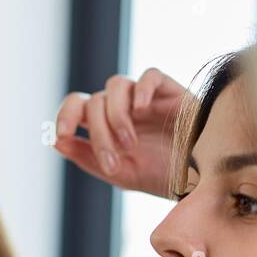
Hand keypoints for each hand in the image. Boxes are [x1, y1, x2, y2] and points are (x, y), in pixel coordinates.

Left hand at [53, 68, 186, 196]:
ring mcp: (145, 98)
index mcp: (106, 124)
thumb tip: (54, 140)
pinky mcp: (170, 92)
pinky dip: (141, 89)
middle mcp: (122, 107)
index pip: (76, 106)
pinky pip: (150, 76)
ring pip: (115, 86)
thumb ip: (86, 157)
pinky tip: (142, 110)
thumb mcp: (119, 173)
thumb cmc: (161, 176)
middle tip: (113, 161)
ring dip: (116, 117)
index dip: (64, 115)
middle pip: (94, 101)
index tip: (62, 135)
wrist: (201, 180)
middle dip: (98, 133)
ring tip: (130, 144)